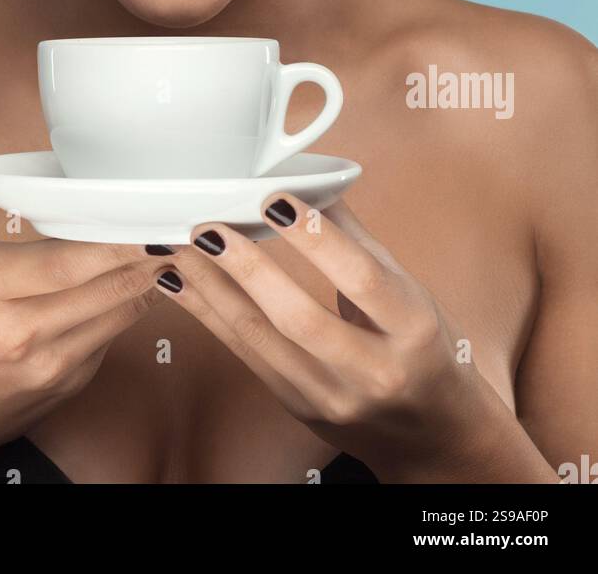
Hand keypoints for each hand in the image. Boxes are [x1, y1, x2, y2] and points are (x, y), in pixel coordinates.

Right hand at [0, 120, 165, 475]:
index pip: (65, 261)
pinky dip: (128, 305)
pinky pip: (112, 336)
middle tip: (182, 221)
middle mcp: (18, 331)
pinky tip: (141, 278)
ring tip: (175, 243)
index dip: (116, 241)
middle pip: (105, 286)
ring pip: (120, 313)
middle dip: (148, 254)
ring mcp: (46, 365)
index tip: (149, 214)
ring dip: (149, 279)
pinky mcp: (67, 385)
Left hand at [152, 193, 523, 482]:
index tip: (275, 200)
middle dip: (248, 269)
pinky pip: (246, 356)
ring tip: (180, 248)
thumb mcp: (409, 289)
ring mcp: (332, 397)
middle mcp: (373, 371)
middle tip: (209, 227)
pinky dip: (209, 315)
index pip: (361, 278)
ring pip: (261, 341)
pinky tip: (181, 283)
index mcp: (411, 329)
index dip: (315, 238)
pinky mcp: (298, 407)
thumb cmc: (423, 346)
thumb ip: (356, 239)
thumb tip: (309, 183)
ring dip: (212, 290)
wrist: (434, 431)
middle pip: (301, 319)